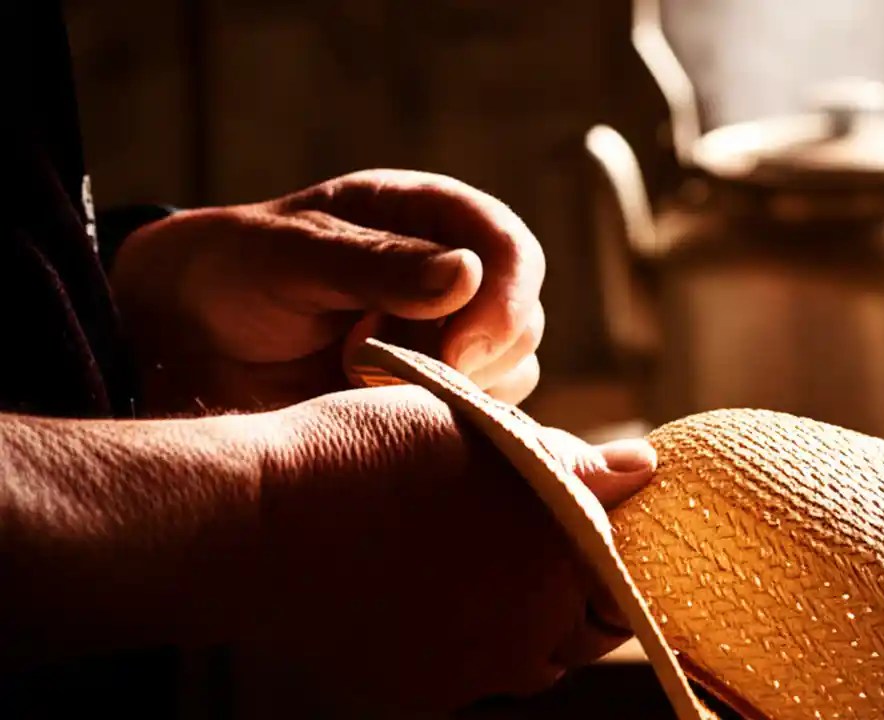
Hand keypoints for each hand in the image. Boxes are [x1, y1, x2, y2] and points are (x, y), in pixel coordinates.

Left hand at [110, 170, 544, 413]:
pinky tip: (370, 414)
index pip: (512, 251)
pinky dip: (437, 425)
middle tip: (376, 371)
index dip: (505, 301)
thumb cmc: (232, 275)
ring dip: (449, 393)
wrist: (181, 343)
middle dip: (469, 357)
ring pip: (507, 377)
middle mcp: (452, 279)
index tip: (461, 353)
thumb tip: (468, 274)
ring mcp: (445, 342)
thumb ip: (376, 264)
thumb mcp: (291, 257)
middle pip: (520, 322)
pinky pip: (474, 419)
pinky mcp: (429, 397)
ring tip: (355, 383)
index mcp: (429, 219)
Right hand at [238, 384, 654, 714]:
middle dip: (568, 591)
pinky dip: (458, 641)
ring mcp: (468, 677)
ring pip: (522, 659)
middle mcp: (527, 637)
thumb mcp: (486, 431)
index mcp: (560, 564)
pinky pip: (461, 675)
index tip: (587, 528)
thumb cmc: (374, 458)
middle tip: (526, 540)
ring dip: (516, 620)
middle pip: (578, 632)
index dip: (612, 556)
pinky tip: (420, 592)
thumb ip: (574, 462)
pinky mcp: (413, 696)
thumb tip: (642, 468)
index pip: (627, 586)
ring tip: (470, 561)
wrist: (258, 523)